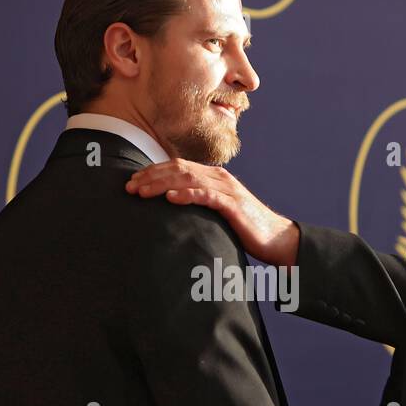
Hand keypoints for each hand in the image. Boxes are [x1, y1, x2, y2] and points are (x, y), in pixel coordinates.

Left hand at [125, 159, 298, 266]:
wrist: (275, 238)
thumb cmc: (244, 227)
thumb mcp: (217, 210)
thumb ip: (199, 202)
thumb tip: (173, 204)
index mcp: (213, 177)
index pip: (178, 167)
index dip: (153, 171)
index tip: (133, 181)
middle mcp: (219, 178)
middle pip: (179, 170)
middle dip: (151, 176)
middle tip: (129, 187)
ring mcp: (227, 190)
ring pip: (189, 180)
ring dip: (162, 184)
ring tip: (143, 192)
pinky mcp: (233, 205)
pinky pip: (207, 196)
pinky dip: (188, 195)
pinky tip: (171, 199)